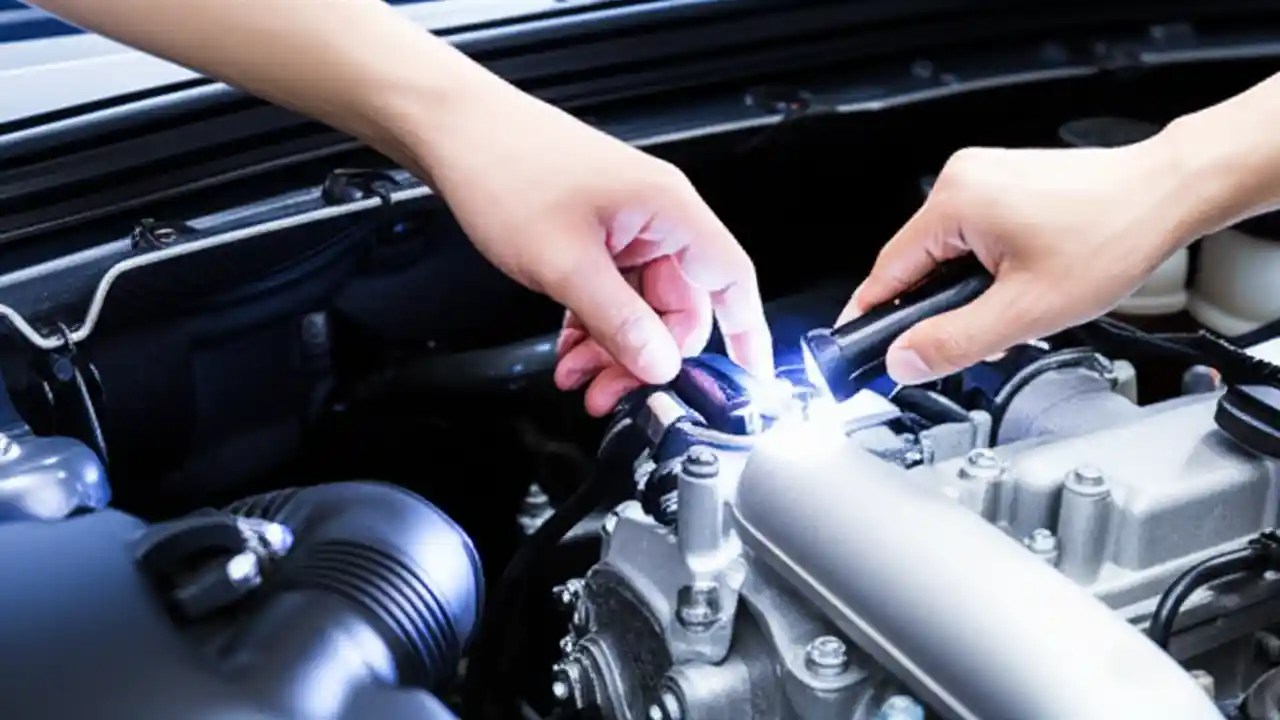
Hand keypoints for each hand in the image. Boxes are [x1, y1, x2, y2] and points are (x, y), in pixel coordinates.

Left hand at [405, 78, 772, 414]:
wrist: (453, 132)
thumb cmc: (506, 166)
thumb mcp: (565, 262)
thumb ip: (618, 320)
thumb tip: (660, 362)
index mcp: (668, 209)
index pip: (731, 279)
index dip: (747, 335)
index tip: (747, 383)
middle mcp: (655, 216)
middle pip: (679, 306)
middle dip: (645, 356)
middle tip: (608, 390)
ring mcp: (624, 225)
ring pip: (639, 308)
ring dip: (611, 348)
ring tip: (578, 375)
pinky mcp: (595, 234)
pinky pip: (611, 293)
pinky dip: (593, 326)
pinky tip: (570, 349)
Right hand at [843, 140, 1193, 383]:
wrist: (1167, 194)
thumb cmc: (1112, 233)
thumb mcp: (1027, 311)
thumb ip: (954, 342)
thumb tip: (903, 361)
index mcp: (953, 202)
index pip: (886, 273)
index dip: (871, 318)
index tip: (855, 347)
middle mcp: (960, 180)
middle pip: (916, 264)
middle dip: (935, 308)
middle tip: (967, 341)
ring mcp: (982, 177)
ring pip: (945, 253)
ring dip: (964, 290)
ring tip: (1010, 309)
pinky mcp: (1003, 184)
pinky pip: (970, 236)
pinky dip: (985, 269)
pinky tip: (1020, 283)